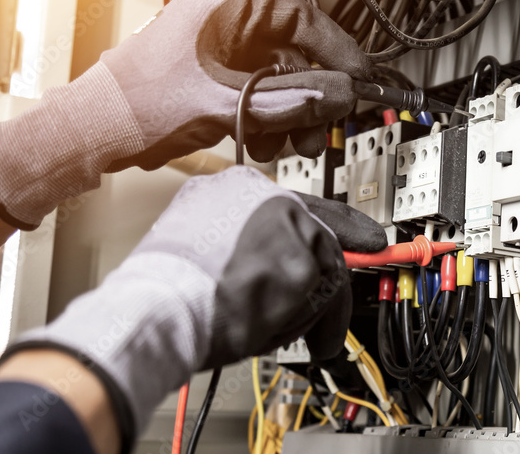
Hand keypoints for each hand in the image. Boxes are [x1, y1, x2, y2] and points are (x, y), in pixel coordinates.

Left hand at [0, 0, 369, 228]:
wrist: (92, 137)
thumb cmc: (135, 109)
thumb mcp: (224, 106)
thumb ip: (287, 101)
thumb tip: (337, 95)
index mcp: (220, 12)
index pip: (295, 17)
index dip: (333, 47)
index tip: (357, 75)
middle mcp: (221, 28)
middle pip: (289, 53)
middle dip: (311, 95)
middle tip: (324, 123)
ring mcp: (216, 55)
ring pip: (276, 79)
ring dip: (291, 114)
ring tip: (291, 142)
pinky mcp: (213, 82)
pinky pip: (257, 95)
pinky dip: (269, 120)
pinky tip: (267, 141)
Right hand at [1, 166, 385, 445]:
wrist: (152, 309)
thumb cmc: (165, 286)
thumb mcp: (196, 233)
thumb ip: (239, 235)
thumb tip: (267, 257)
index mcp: (237, 186)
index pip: (301, 203)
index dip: (342, 225)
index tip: (367, 238)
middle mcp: (267, 195)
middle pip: (321, 239)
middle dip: (326, 284)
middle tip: (328, 318)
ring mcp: (288, 225)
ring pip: (326, 271)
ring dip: (310, 312)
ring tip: (279, 331)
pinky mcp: (301, 262)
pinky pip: (325, 300)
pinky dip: (311, 325)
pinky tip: (279, 332)